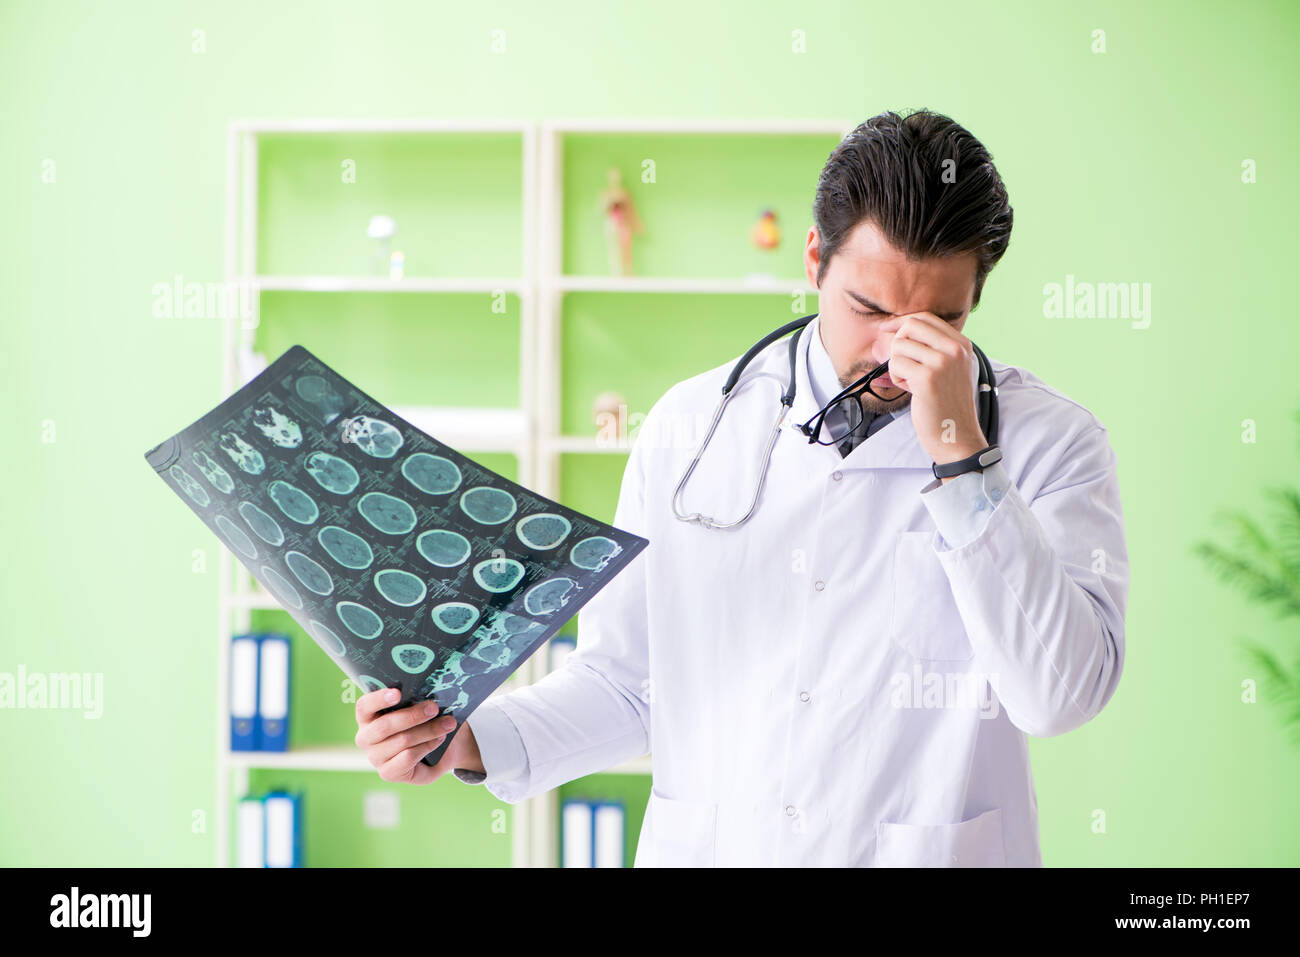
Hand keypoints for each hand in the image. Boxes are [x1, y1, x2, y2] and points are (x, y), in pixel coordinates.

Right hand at [354, 688, 483, 784]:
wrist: (445, 749)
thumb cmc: (427, 722)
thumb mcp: (421, 707)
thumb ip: (416, 700)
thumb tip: (426, 693)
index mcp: (367, 716)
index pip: (364, 706)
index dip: (379, 699)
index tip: (398, 693)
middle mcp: (366, 738)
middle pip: (385, 725)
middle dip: (412, 715)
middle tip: (434, 708)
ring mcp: (375, 757)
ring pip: (402, 741)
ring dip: (428, 730)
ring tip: (447, 724)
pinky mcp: (387, 773)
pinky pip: (408, 757)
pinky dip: (427, 746)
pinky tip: (439, 739)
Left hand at [881, 313, 987, 472]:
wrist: (956, 434)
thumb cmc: (947, 404)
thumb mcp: (948, 369)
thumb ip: (930, 348)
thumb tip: (894, 331)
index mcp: (962, 344)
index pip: (926, 318)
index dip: (902, 322)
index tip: (888, 329)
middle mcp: (955, 350)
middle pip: (911, 326)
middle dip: (896, 342)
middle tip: (898, 361)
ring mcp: (943, 362)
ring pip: (900, 346)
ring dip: (897, 364)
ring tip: (910, 381)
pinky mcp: (927, 378)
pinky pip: (896, 364)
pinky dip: (896, 377)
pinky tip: (909, 389)